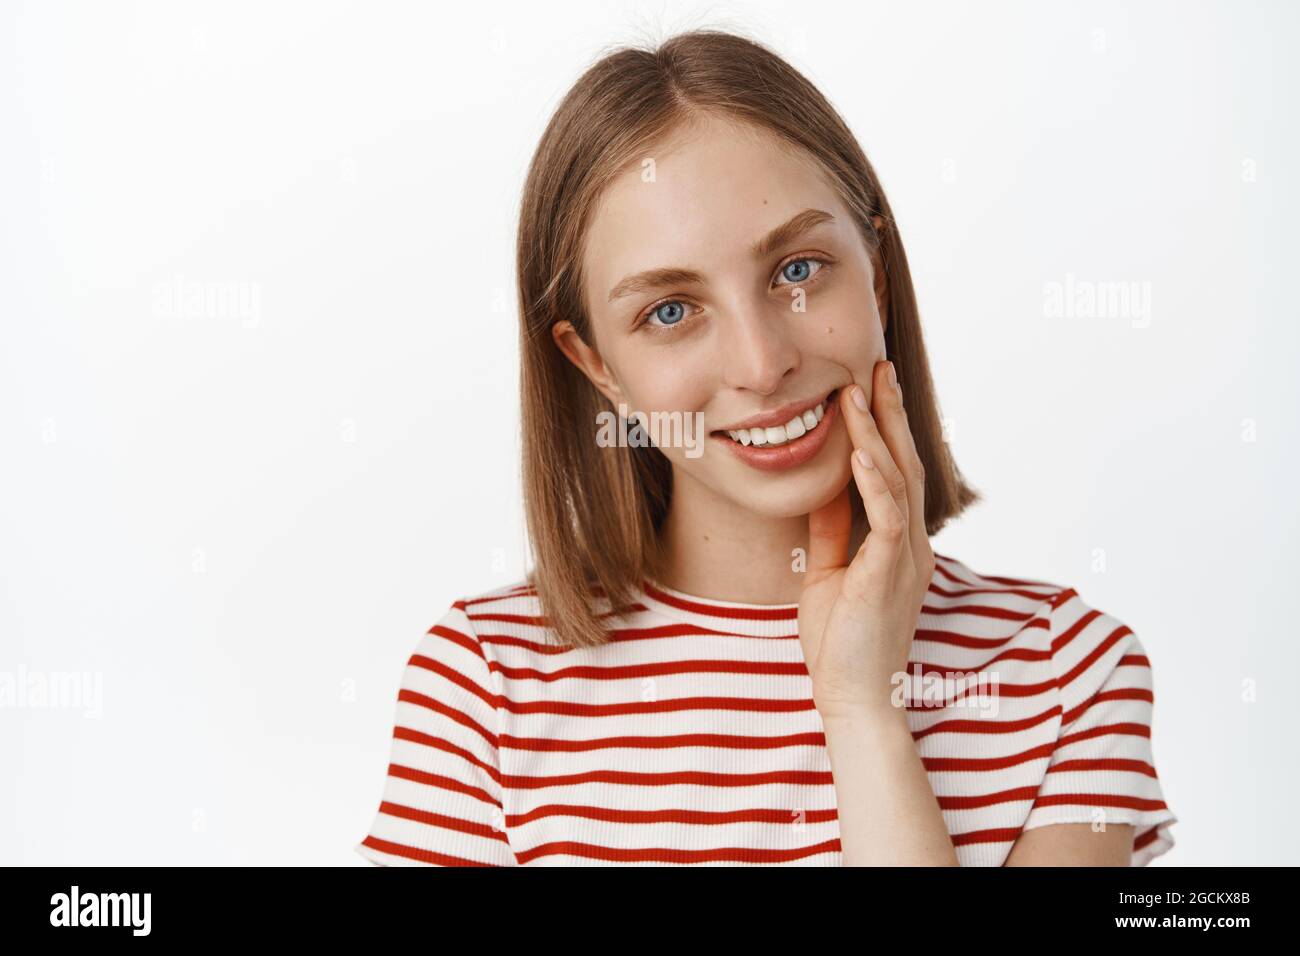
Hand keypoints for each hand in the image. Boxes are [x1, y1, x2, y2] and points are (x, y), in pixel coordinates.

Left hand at [798, 359, 935, 720]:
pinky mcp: (890, 575)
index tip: (868, 387)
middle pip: (905, 463)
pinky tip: (859, 449)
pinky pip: (888, 518)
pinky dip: (874, 481)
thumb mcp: (828, 572)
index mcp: (899, 544)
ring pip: (898, 481)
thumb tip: (824, 487)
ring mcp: (907, 558)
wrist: (852, 698)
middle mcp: (911, 544)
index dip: (883, 428)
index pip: (895, 473)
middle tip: (878, 366)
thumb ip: (832, 530)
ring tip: (861, 390)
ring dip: (878, 433)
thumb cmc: (840, 643)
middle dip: (890, 413)